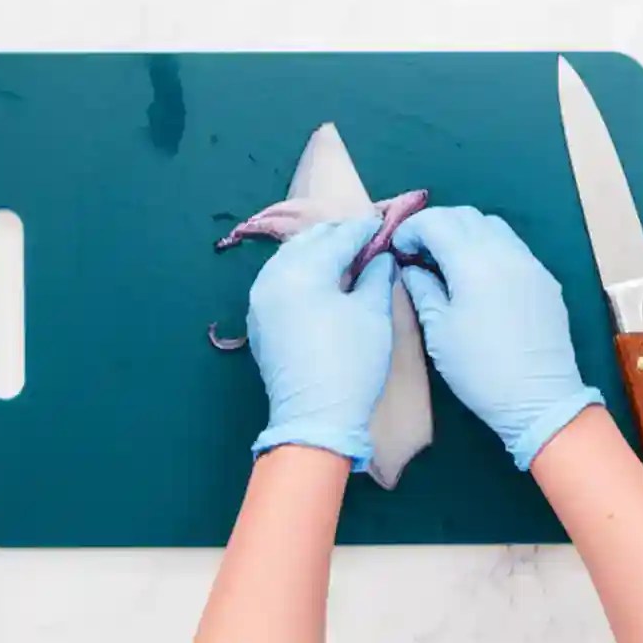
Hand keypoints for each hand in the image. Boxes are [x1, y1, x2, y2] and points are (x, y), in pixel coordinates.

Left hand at [247, 218, 394, 469]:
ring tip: (345, 258)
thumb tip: (381, 256)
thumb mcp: (373, 313)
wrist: (316, 419)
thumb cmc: (350, 363)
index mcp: (301, 270)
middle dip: (337, 237)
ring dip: (316, 253)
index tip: (383, 223)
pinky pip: (280, 282)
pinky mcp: (259, 322)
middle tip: (366, 239)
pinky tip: (322, 283)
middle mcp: (272, 277)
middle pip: (308, 242)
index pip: (338, 237)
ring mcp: (260, 301)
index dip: (364, 229)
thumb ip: (377, 275)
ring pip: (289, 260)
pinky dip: (301, 274)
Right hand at [392, 207, 600, 469]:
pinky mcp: (545, 279)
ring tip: (448, 260)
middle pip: (466, 216)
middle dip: (437, 225)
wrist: (539, 399)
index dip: (411, 229)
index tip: (398, 248)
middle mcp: (505, 252)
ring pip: (493, 226)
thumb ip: (422, 289)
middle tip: (418, 251)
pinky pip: (512, 247)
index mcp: (474, 262)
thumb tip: (411, 267)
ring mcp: (530, 263)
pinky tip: (478, 275)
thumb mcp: (439, 331)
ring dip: (465, 233)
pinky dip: (489, 247)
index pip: (437, 221)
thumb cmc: (480, 370)